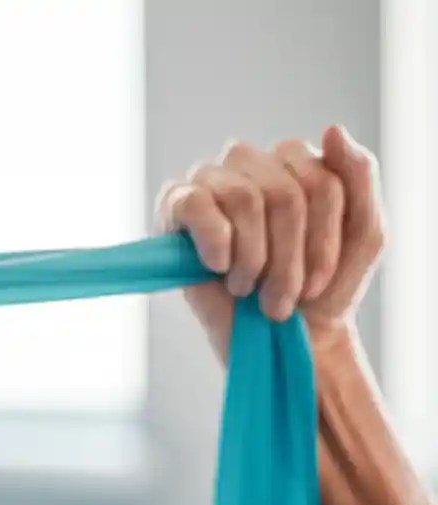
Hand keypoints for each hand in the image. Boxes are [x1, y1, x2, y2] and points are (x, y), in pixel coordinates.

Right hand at [156, 125, 384, 358]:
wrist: (275, 339)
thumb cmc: (320, 289)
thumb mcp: (364, 234)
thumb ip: (360, 177)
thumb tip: (333, 129)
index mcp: (298, 162)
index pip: (321, 180)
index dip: (322, 240)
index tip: (317, 284)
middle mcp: (253, 161)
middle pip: (284, 193)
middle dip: (288, 257)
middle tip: (281, 298)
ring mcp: (212, 177)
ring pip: (245, 200)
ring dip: (253, 259)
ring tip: (248, 288)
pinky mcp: (175, 201)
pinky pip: (197, 204)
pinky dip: (215, 242)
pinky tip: (218, 266)